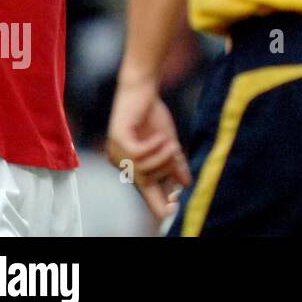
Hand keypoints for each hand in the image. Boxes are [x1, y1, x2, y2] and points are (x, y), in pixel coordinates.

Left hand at [107, 76, 190, 220]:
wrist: (142, 88)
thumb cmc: (152, 114)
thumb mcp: (168, 142)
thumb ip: (174, 162)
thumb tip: (186, 182)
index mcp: (131, 164)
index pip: (144, 189)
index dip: (157, 202)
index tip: (169, 213)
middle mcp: (119, 161)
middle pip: (147, 180)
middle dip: (166, 169)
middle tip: (176, 152)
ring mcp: (115, 150)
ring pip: (143, 168)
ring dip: (163, 156)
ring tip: (172, 142)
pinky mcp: (117, 137)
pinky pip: (138, 153)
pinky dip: (153, 146)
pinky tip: (161, 136)